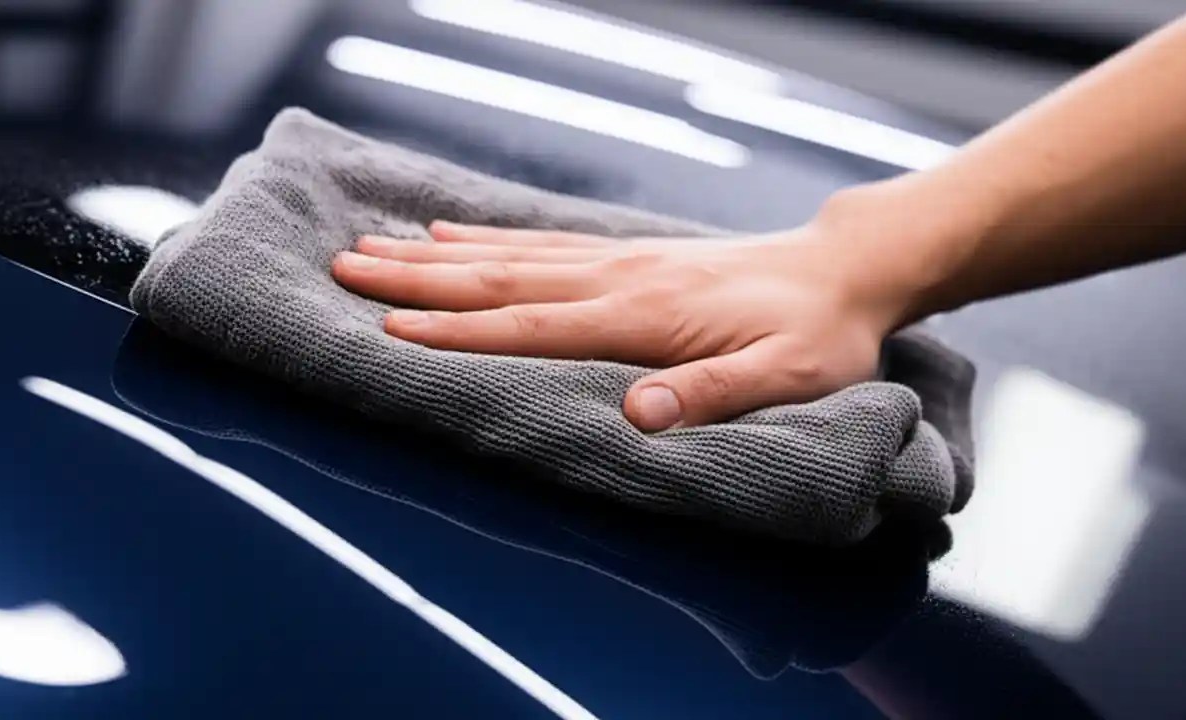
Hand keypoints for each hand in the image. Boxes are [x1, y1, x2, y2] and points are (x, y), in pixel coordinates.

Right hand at [332, 215, 898, 431]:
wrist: (842, 271)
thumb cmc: (817, 336)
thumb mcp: (787, 378)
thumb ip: (712, 396)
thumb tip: (635, 414)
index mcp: (642, 317)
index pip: (530, 325)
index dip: (457, 331)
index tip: (388, 329)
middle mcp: (616, 279)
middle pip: (498, 279)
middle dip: (416, 280)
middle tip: (343, 268)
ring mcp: (617, 261)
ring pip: (507, 255)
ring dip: (435, 255)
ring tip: (371, 245)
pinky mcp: (625, 256)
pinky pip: (540, 242)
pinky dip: (485, 237)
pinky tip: (448, 233)